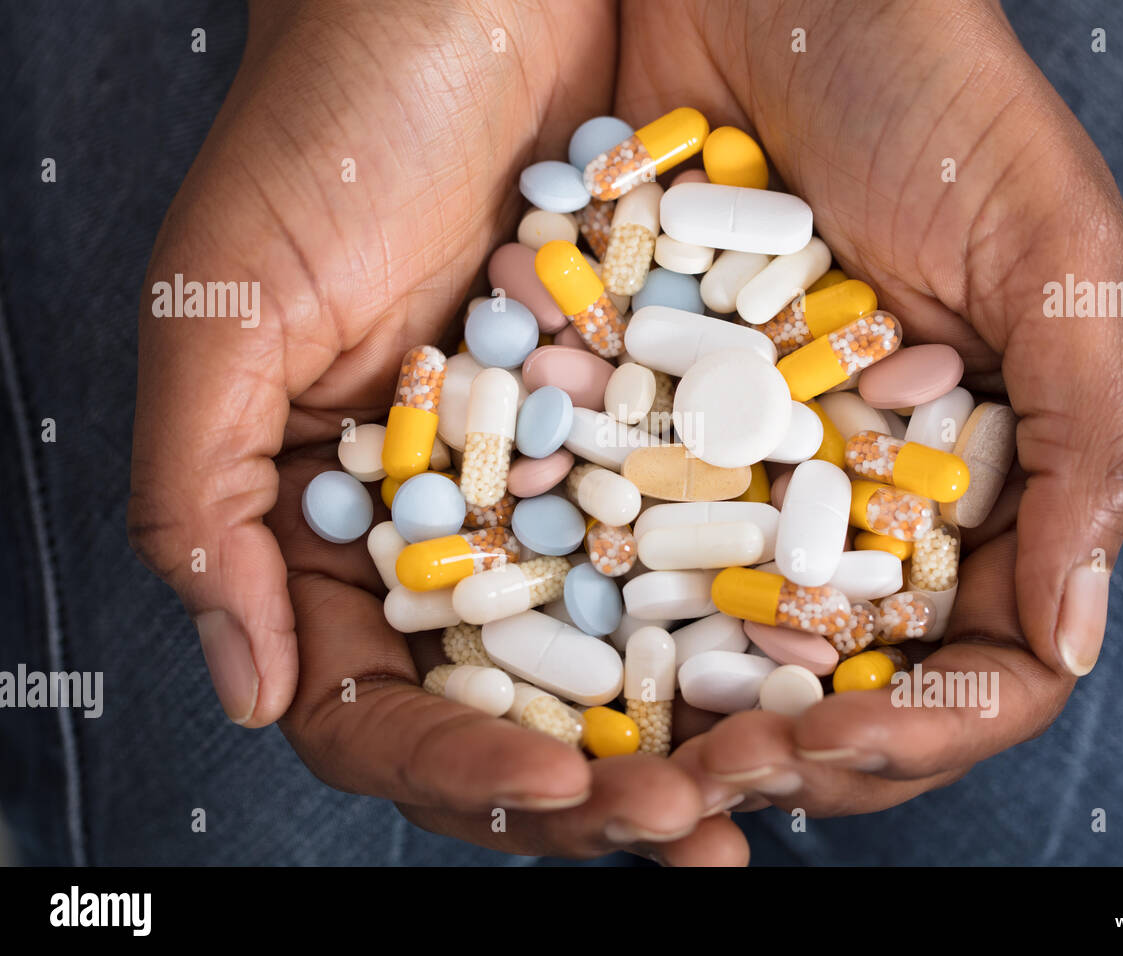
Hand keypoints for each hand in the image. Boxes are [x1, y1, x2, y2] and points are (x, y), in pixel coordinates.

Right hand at [128, 0, 743, 862]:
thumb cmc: (330, 128)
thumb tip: (249, 683)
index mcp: (354, 527)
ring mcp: (579, 478)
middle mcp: (474, 522)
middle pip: (527, 707)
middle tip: (687, 826)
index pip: (387, 704)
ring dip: (696, 728)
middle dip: (601, 786)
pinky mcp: (673, 416)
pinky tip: (822, 653)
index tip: (550, 785)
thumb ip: (203, 496)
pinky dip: (764, 604)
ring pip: (636, 647)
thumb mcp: (228, 307)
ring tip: (768, 777)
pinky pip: (724, 533)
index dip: (457, 772)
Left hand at [616, 0, 1122, 813]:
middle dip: (776, 753)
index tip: (832, 738)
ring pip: (708, 645)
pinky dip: (577, 609)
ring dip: (666, 720)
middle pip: (829, 683)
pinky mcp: (631, 426)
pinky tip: (540, 651)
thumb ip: (1089, 441)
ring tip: (619, 755)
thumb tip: (1073, 638)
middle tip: (705, 778)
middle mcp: (847, 502)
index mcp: (966, 487)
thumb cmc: (932, 94)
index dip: (914, 731)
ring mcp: (735, 474)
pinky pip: (602, 541)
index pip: (970, 666)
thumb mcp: (1050, 251)